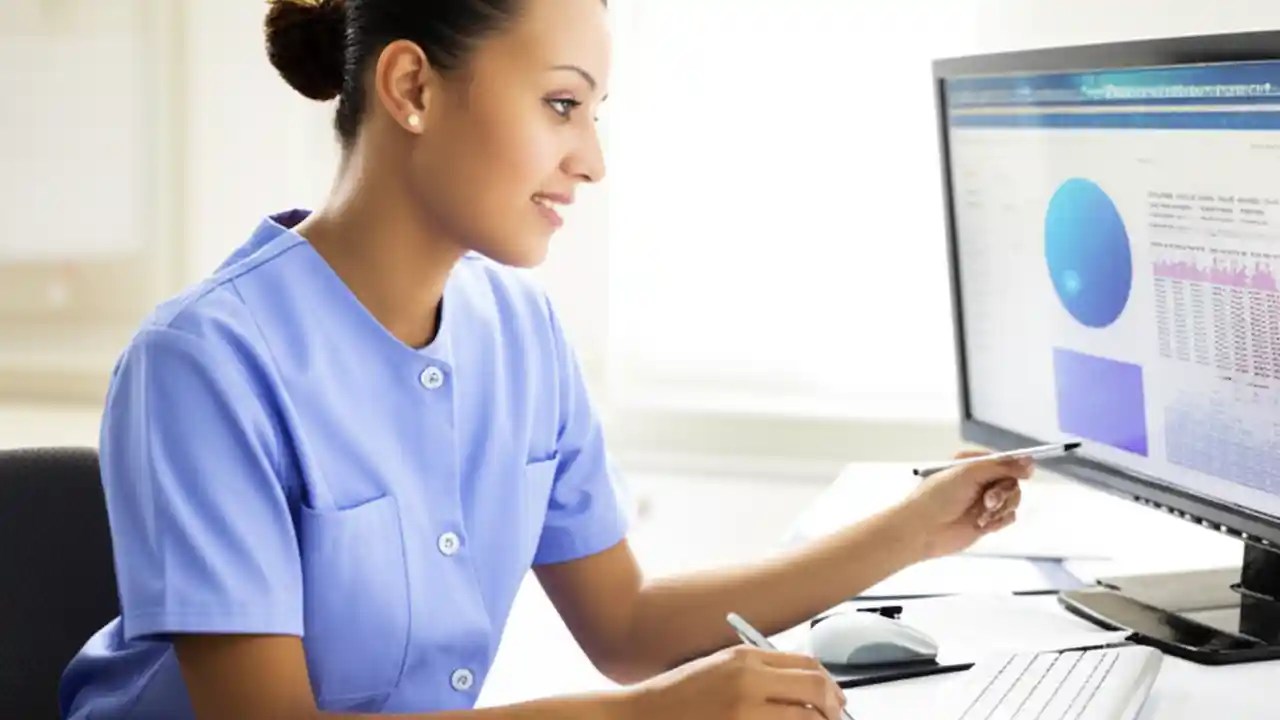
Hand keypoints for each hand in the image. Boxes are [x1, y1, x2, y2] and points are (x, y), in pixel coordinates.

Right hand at [625, 645, 846, 719]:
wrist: (642, 715)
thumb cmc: (678, 697)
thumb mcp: (720, 670)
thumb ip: (759, 671)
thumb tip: (802, 684)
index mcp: (745, 657)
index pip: (808, 665)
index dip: (830, 685)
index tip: (836, 700)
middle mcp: (749, 679)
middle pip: (815, 688)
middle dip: (833, 708)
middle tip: (836, 719)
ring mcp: (744, 710)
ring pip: (806, 718)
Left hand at [898, 448, 1033, 559]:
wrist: (923, 530)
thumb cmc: (939, 496)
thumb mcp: (969, 473)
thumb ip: (1001, 467)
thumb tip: (1030, 462)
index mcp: (972, 464)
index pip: (1003, 461)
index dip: (1015, 467)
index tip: (1026, 472)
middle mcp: (979, 481)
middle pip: (1012, 481)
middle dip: (1004, 492)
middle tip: (989, 500)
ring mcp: (983, 501)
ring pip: (1013, 500)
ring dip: (1001, 508)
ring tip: (982, 515)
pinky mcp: (986, 520)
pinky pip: (1008, 517)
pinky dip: (998, 521)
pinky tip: (982, 524)